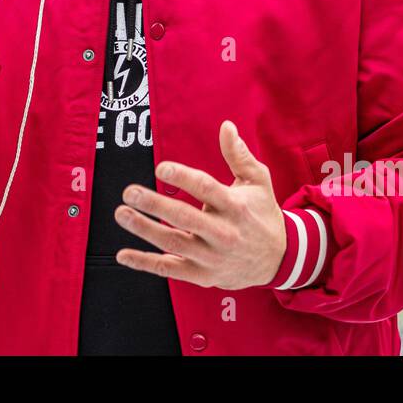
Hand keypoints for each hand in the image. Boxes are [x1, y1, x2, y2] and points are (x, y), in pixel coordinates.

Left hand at [114, 121, 286, 289]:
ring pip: (174, 243)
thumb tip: (226, 126)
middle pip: (185, 218)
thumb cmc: (262, 213)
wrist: (280, 258)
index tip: (160, 168)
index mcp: (236, 206)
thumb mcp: (258, 181)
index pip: (206, 189)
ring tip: (122, 213)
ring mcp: (212, 257)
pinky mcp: (203, 275)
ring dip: (144, 230)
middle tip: (130, 192)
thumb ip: (239, 155)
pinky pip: (170, 269)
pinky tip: (123, 254)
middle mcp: (224, 233)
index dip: (182, 178)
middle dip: (154, 205)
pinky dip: (145, 263)